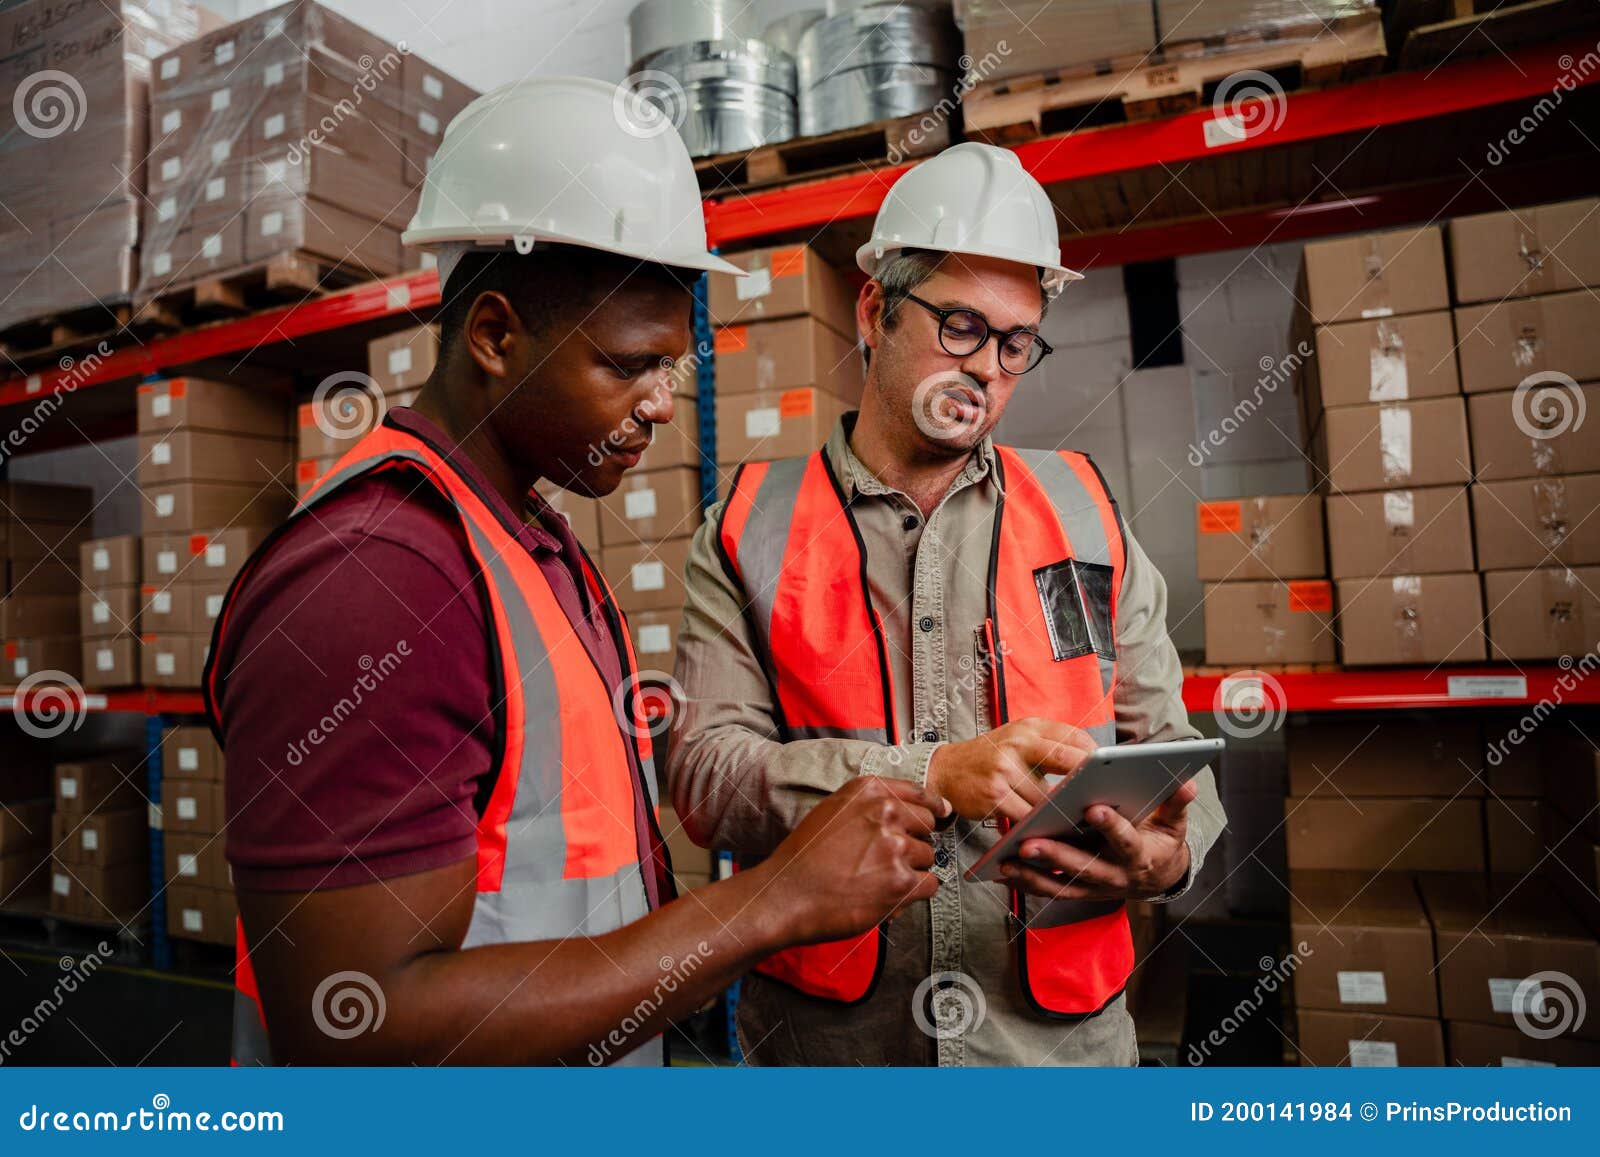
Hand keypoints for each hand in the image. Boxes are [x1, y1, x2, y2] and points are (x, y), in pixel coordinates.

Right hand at [753, 777, 949, 945]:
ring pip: (928, 857)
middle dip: (914, 842)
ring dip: (911, 869)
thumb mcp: (834, 810)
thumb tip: (916, 808)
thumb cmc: (805, 856)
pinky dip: (913, 893)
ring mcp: (895, 847)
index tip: (939, 815)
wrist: (786, 894)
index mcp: (869, 791)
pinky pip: (928, 885)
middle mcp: (885, 813)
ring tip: (878, 880)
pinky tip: (888, 895)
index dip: (932, 807)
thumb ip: (871, 804)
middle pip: (927, 825)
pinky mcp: (901, 882)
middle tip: (888, 859)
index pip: (919, 792)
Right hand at [926, 717, 1096, 822]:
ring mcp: (1004, 769)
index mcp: (1030, 727)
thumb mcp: (1019, 740)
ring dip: (1064, 812)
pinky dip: (1041, 826)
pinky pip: (1027, 817)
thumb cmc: (992, 758)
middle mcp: (1018, 743)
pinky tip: (1051, 831)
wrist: (946, 770)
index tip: (1110, 775)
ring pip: (1048, 798)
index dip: (1097, 759)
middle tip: (1106, 799)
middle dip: (1088, 783)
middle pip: (1067, 762)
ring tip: (1081, 821)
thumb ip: (1051, 748)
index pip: (1075, 738)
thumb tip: (1093, 770)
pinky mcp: (994, 795)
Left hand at [999, 779, 1196, 901]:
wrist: (1158, 876)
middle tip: (1029, 842)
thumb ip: (1176, 804)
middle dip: (1056, 855)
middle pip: (1084, 867)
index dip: (1112, 826)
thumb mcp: (1174, 823)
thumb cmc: (1161, 840)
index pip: (1126, 841)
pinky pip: (1052, 890)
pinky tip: (1005, 871)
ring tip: (1007, 861)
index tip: (1093, 807)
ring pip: (1063, 884)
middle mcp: (1116, 876)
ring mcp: (1096, 888)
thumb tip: (1187, 783)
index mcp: (1140, 855)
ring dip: (1034, 875)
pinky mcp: (1081, 892)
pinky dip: (1029, 883)